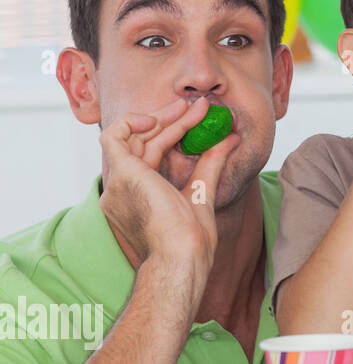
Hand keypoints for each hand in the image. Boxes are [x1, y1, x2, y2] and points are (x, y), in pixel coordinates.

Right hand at [99, 96, 240, 312]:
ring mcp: (118, 182)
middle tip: (195, 106)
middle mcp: (122, 190)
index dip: (173, 132)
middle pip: (141, 143)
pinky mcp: (121, 174)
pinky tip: (157, 117)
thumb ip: (210, 165)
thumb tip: (228, 139)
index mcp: (138, 198)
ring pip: (132, 136)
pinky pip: (113, 135)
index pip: (151, 155)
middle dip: (169, 120)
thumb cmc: (191, 241)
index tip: (197, 117)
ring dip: (161, 117)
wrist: (181, 257)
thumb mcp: (202, 193)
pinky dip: (131, 121)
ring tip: (190, 108)